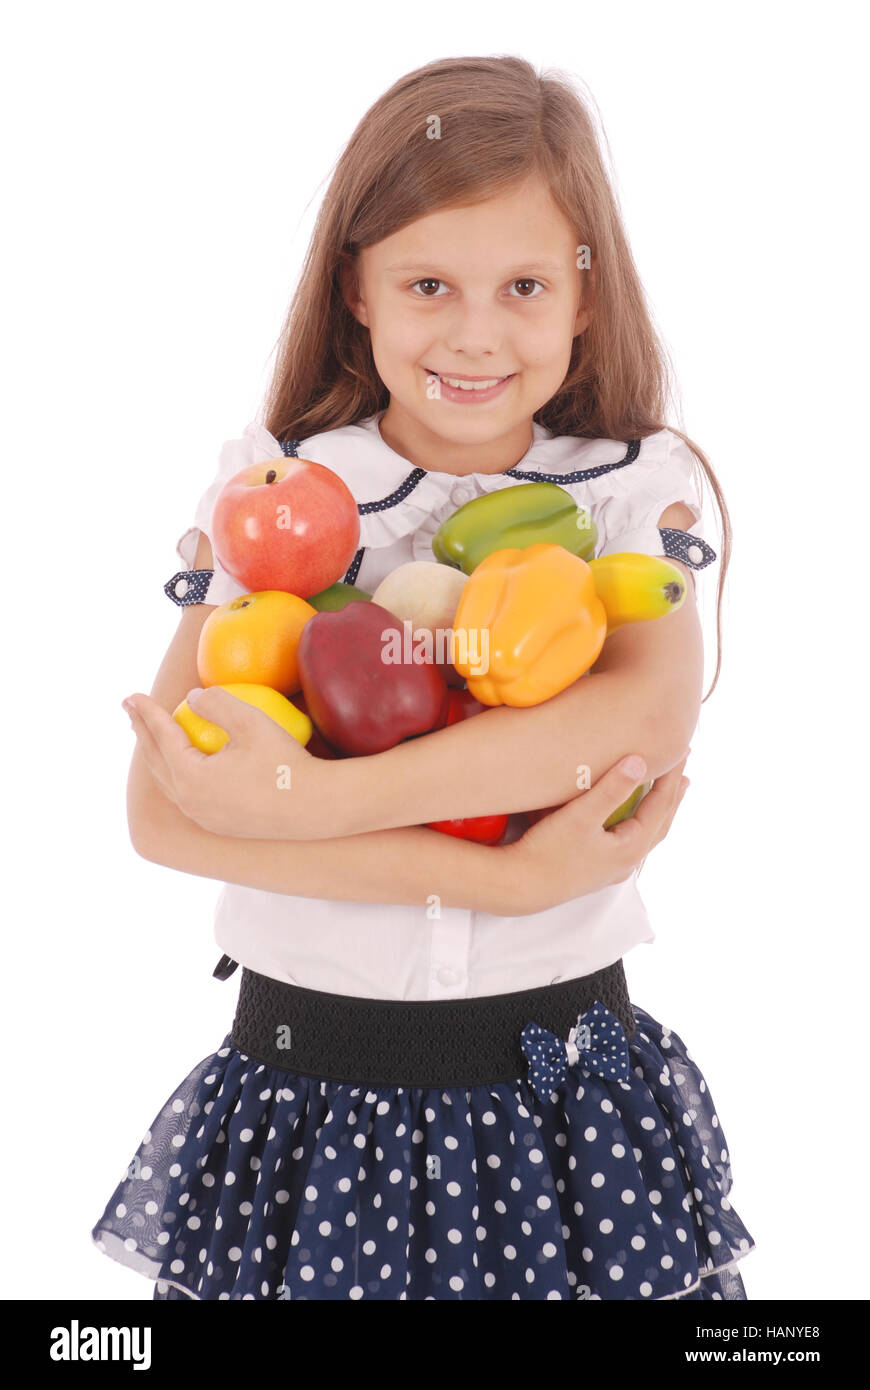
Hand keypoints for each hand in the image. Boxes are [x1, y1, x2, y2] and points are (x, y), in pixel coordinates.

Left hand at [124, 686, 322, 838]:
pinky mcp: (219, 824)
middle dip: (140, 732)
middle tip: (129, 708)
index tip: (133, 694)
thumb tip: (192, 697)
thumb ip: (216, 703)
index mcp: (190, 777)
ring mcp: (203, 816)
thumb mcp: (250, 722)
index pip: (161, 736)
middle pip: (154, 761)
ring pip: (167, 782)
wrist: (314, 808)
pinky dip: (173, 773)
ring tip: (147, 735)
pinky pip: (184, 795)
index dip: (146, 712)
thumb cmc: (284, 762)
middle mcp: (190, 801)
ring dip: (154, 754)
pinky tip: (179, 766)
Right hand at [502, 752, 690, 913]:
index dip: (672, 776)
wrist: (520, 887)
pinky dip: (639, 823)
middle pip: (661, 821)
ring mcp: (613, 868)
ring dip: (658, 811)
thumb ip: (610, 789)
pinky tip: (630, 821)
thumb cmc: (547, 851)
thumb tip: (640, 761)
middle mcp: (628, 861)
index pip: (662, 804)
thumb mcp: (580, 817)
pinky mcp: (597, 870)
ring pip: (646, 835)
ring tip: (667, 793)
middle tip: (683, 770)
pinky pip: (630, 842)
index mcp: (631, 847)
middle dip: (673, 794)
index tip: (681, 750)